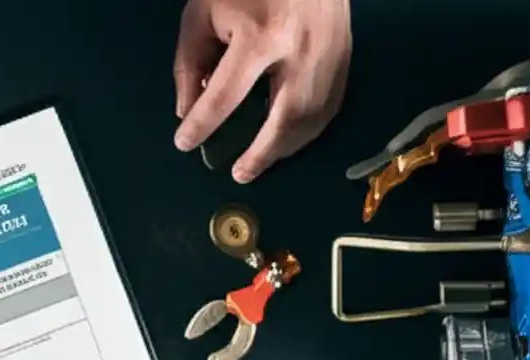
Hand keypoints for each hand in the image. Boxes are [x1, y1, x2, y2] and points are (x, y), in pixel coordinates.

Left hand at [173, 0, 350, 182]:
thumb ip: (191, 62)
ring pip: (313, 119)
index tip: (184, 142)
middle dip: (260, 154)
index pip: (227, 95)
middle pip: (285, 120)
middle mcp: (300, 52)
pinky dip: (309, 130)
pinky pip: (330, 107)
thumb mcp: (204, 12)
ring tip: (260, 161)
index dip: (202, 124)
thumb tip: (188, 110)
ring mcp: (329, 57)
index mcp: (260, 37)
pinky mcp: (345, 58)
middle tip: (238, 174)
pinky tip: (289, 139)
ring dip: (286, 148)